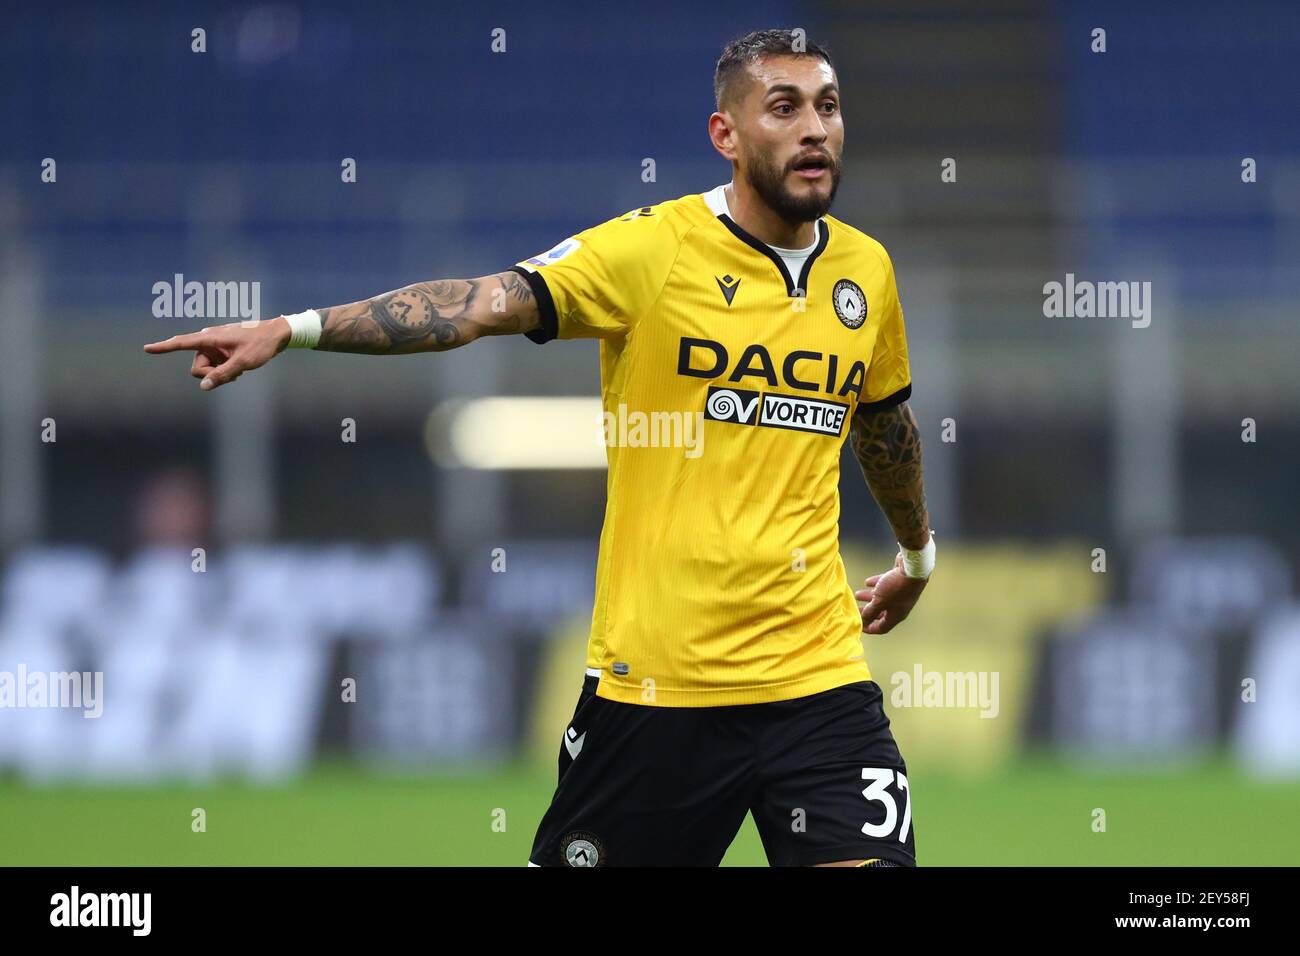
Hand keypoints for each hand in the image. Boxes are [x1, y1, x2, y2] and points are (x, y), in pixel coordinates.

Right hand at [143, 318, 291, 390]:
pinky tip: (239, 369)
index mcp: (210, 338)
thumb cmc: (261, 345)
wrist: (277, 335)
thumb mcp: (243, 363)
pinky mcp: (222, 351)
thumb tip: (203, 387)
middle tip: (233, 374)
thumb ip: (222, 375)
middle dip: (211, 375)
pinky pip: (215, 367)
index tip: (146, 348)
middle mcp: (209, 341)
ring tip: (239, 370)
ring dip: (219, 374)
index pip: (181, 343)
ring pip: (206, 369)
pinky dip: (224, 371)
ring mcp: (215, 347)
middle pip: (197, 367)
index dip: (164, 347)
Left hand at [854, 553, 927, 634]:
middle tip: (856, 609)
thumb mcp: (879, 602)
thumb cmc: (896, 587)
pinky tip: (867, 582)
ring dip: (869, 597)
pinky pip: (885, 586)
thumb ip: (870, 612)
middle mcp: (899, 606)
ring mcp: (900, 594)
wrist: (913, 568)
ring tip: (857, 594)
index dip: (870, 628)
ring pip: (882, 598)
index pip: (882, 627)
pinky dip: (876, 585)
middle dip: (868, 611)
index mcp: (896, 615)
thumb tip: (862, 621)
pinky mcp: (899, 581)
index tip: (859, 626)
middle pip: (881, 613)